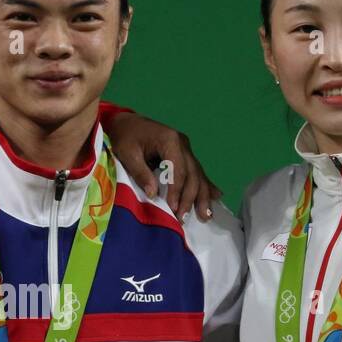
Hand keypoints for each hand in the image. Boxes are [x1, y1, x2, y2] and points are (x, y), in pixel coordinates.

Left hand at [103, 112, 220, 221]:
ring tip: (205, 216)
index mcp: (170, 140)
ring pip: (199, 174)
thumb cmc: (125, 136)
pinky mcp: (185, 154)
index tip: (173, 209)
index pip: (179, 169)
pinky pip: (197, 171)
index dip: (177, 191)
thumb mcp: (127, 153)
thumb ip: (141, 173)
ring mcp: (186, 149)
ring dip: (202, 196)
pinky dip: (206, 185)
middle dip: (190, 198)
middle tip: (183, 218)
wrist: (127, 122)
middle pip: (192, 174)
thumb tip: (153, 194)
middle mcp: (183, 144)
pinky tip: (216, 196)